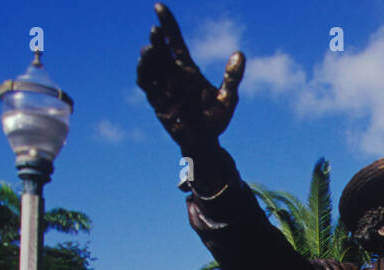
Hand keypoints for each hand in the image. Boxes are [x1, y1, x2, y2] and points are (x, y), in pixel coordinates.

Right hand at [136, 2, 244, 155]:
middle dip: (156, 40)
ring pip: (149, 66)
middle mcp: (172, 74)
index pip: (175, 40)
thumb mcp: (228, 98)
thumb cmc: (216, 119)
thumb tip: (240, 53)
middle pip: (160, 51)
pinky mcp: (156, 101)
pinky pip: (145, 85)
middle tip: (156, 31)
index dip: (167, 23)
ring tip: (149, 50)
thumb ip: (232, 77)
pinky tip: (144, 68)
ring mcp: (162, 87)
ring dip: (147, 57)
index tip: (159, 7)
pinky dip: (143, 76)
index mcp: (188, 68)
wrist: (206, 142)